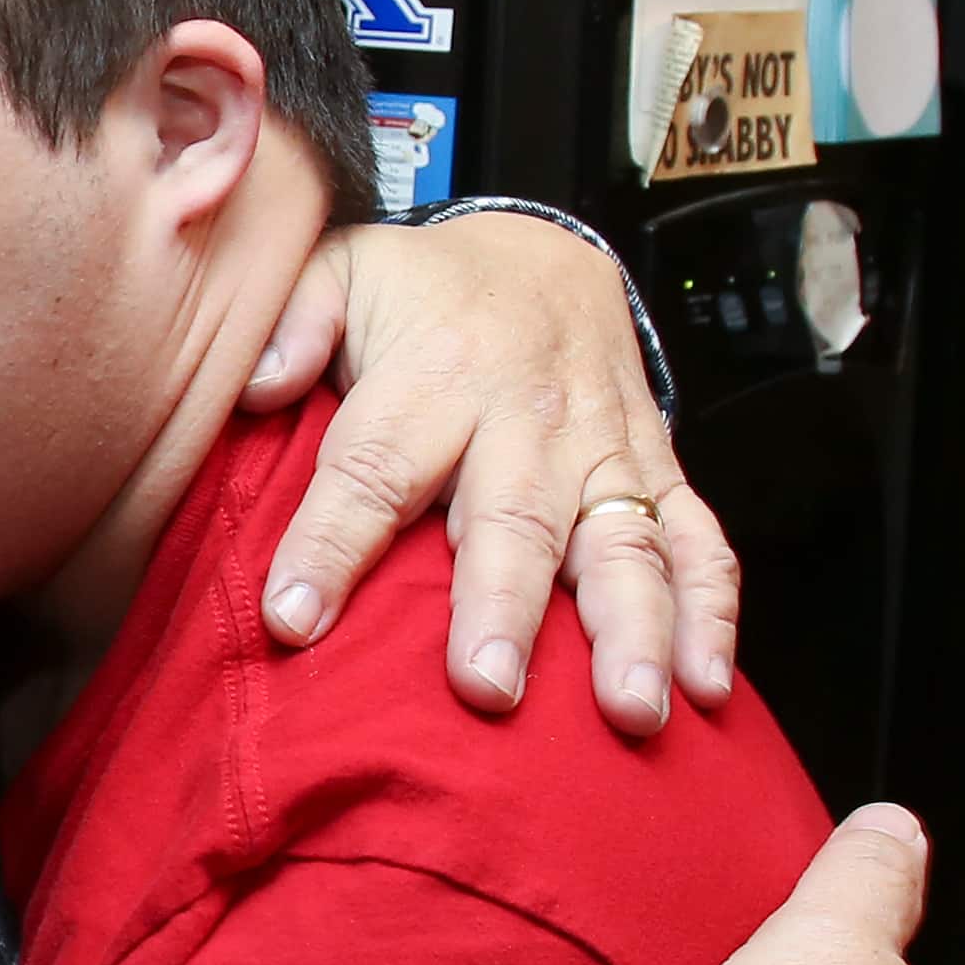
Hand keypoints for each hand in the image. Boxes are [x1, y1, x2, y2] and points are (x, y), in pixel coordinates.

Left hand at [245, 212, 737, 740]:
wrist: (544, 252)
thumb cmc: (425, 293)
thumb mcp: (345, 270)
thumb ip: (293, 319)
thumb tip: (254, 386)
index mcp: (436, 375)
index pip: (374, 468)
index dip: (331, 544)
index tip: (293, 620)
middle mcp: (526, 420)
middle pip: (512, 520)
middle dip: (503, 606)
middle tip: (488, 688)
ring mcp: (603, 451)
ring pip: (622, 543)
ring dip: (631, 629)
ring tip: (630, 712)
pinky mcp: (655, 473)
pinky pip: (697, 540)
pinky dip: (711, 612)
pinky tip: (706, 685)